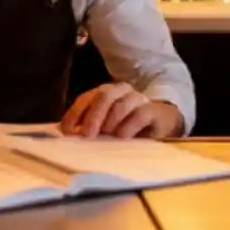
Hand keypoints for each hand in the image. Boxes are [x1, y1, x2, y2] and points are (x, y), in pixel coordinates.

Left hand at [60, 82, 184, 139]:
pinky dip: (128, 127)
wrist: (161, 124)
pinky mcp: (153, 111)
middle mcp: (121, 92)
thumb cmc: (127, 127)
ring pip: (121, 104)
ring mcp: (138, 99)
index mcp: (105, 93)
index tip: (67, 131)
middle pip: (104, 97)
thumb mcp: (106, 126)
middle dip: (93, 116)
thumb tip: (68, 136)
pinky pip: (140, 115)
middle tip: (87, 135)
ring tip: (105, 136)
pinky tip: (122, 137)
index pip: (87, 98)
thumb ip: (90, 127)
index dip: (75, 113)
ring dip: (110, 121)